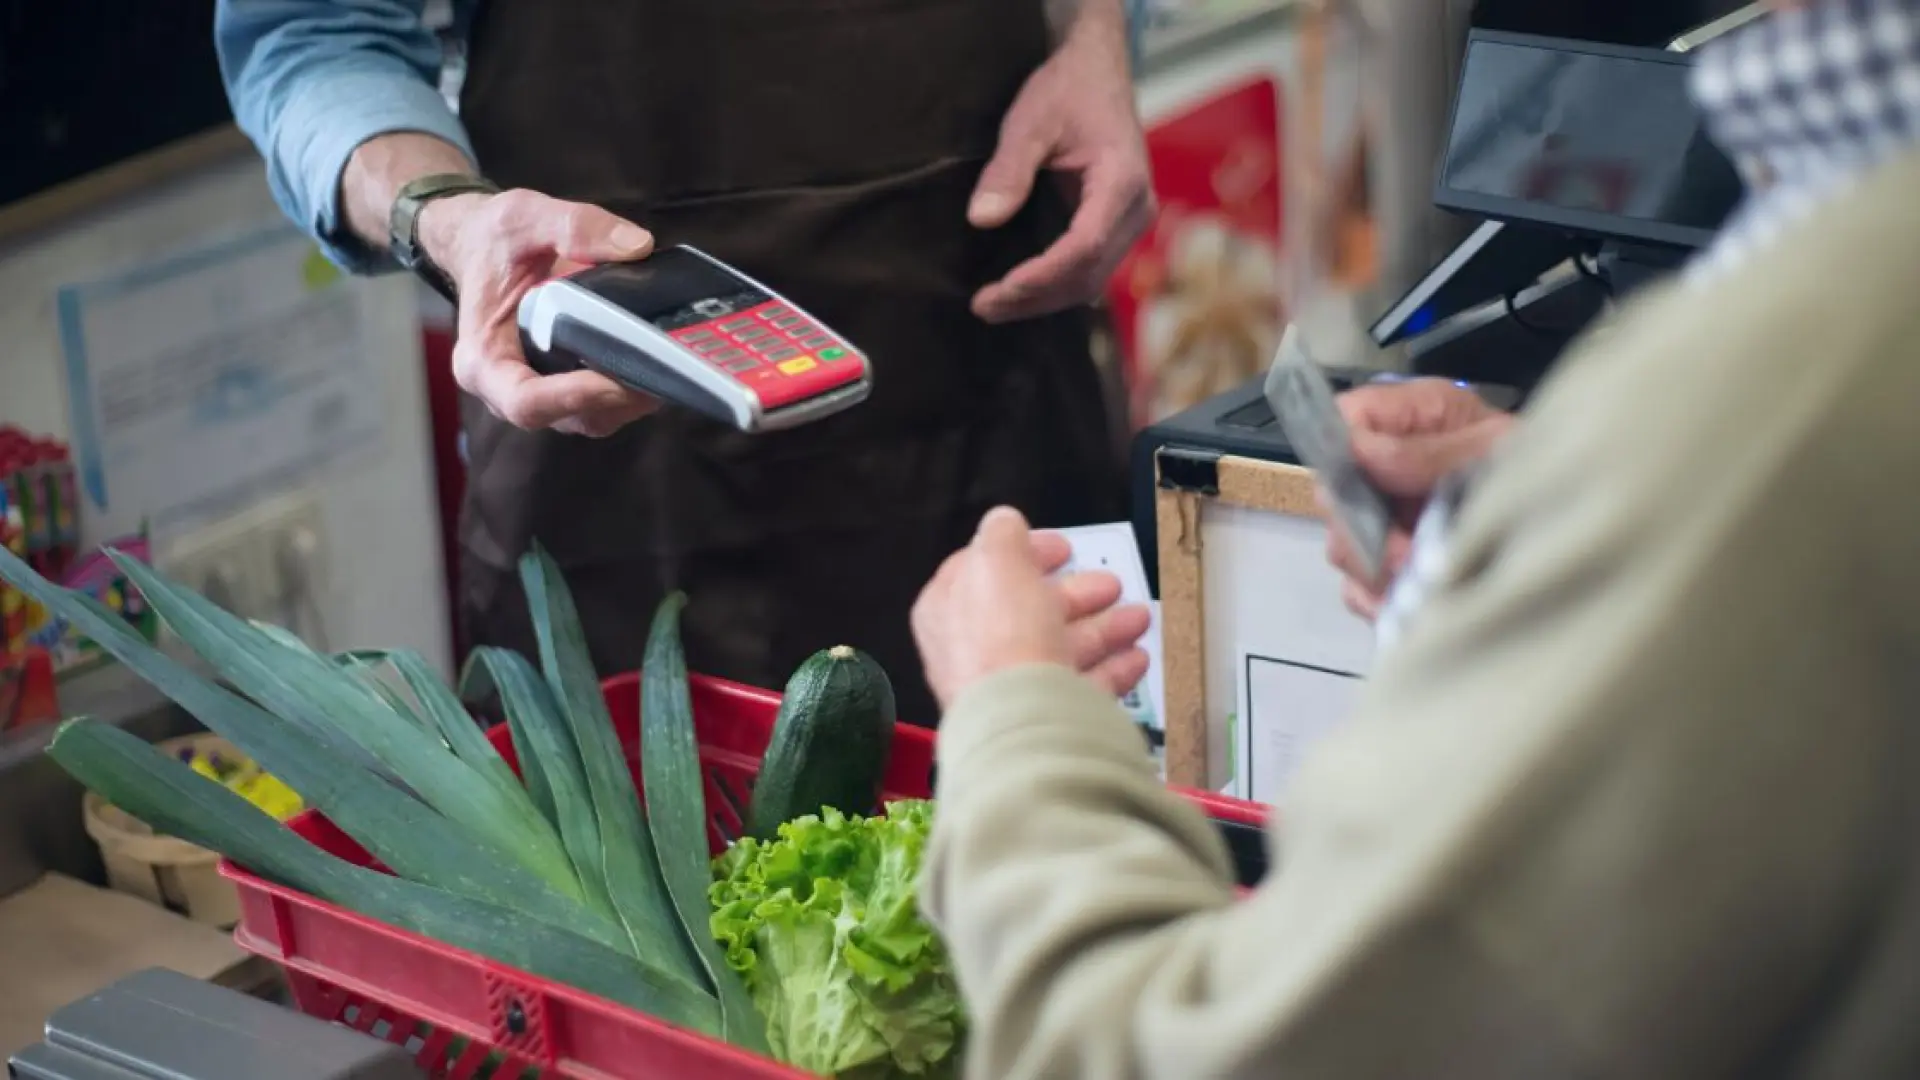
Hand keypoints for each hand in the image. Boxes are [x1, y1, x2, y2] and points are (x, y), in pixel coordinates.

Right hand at [420, 189, 661, 436]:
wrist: (487, 248)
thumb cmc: (496, 240)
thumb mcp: (526, 217)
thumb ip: (576, 227)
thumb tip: (638, 246)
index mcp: (483, 360)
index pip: (524, 402)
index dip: (571, 399)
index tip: (613, 380)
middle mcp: (508, 389)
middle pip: (569, 417)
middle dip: (618, 398)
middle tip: (664, 369)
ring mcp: (543, 395)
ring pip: (594, 418)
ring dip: (633, 397)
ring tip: (670, 362)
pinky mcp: (570, 390)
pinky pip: (606, 405)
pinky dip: (635, 388)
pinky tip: (661, 358)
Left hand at [913, 508, 1150, 710]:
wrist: (1024, 723)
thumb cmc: (1002, 634)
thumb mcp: (997, 562)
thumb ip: (1002, 534)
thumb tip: (1006, 522)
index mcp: (950, 610)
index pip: (986, 571)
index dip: (1026, 553)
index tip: (1066, 547)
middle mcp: (975, 651)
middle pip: (1030, 612)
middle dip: (1076, 594)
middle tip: (1113, 584)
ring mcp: (1012, 689)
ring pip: (1062, 650)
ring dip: (1104, 629)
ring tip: (1140, 617)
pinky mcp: (1045, 719)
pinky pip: (1082, 689)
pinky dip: (1111, 670)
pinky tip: (1138, 658)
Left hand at [968, 20, 1154, 322]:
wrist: (1097, 73)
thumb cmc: (1067, 91)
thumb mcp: (1029, 121)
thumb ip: (1008, 170)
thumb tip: (981, 220)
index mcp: (1122, 181)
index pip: (1085, 245)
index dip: (1044, 274)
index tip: (1003, 287)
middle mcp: (1135, 210)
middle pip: (1088, 274)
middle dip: (1036, 297)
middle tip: (983, 306)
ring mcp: (1129, 222)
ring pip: (1090, 281)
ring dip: (1042, 299)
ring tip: (991, 306)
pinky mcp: (1116, 228)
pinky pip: (1089, 270)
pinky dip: (1053, 285)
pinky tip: (1017, 292)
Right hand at [1326, 379, 1513, 619]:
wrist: (1569, 510)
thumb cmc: (1537, 463)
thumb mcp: (1497, 446)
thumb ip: (1432, 451)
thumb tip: (1363, 453)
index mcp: (1407, 418)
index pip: (1342, 420)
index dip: (1345, 452)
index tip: (1372, 486)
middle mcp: (1382, 466)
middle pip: (1332, 496)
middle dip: (1364, 529)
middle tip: (1405, 552)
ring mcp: (1381, 517)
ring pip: (1343, 547)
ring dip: (1377, 569)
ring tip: (1421, 581)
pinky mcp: (1387, 563)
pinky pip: (1359, 589)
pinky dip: (1381, 600)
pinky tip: (1416, 602)